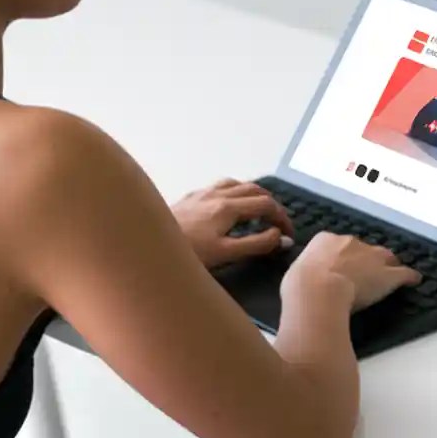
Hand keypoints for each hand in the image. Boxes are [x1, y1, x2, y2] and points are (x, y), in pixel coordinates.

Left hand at [171, 178, 294, 268]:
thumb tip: (281, 237)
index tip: (289, 234)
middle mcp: (217, 194)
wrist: (148, 246)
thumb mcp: (226, 253)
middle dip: (271, 204)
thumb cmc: (189, 253)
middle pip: (254, 189)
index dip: (282, 217)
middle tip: (277, 223)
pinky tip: (227, 205)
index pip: (266, 204)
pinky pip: (218, 187)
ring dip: (252, 194)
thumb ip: (257, 244)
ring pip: (236, 184)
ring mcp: (202, 193)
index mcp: (229, 207)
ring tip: (258, 210)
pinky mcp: (189, 198)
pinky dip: (233, 192)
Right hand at [282, 232, 421, 312]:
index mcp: (325, 240)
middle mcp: (350, 243)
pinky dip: (409, 276)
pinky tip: (414, 280)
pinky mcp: (387, 276)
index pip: (336, 245)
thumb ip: (305, 272)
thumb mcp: (296, 273)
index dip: (340, 256)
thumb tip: (303, 279)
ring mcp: (371, 258)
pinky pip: (402, 273)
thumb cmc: (300, 284)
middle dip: (365, 258)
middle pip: (363, 248)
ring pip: (384, 257)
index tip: (339, 266)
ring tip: (391, 271)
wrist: (318, 290)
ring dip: (387, 264)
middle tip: (364, 271)